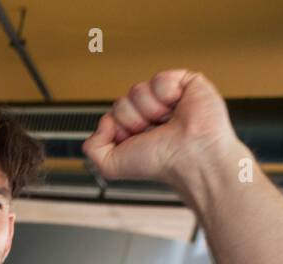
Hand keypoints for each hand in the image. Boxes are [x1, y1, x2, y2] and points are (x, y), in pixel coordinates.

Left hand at [82, 70, 239, 187]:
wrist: (190, 155)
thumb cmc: (159, 163)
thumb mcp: (111, 165)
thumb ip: (92, 147)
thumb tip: (103, 123)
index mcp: (135, 131)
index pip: (111, 116)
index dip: (118, 128)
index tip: (134, 140)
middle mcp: (150, 115)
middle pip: (121, 102)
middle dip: (131, 119)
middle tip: (151, 131)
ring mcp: (167, 99)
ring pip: (137, 90)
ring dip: (148, 109)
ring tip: (165, 121)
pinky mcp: (185, 84)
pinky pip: (159, 79)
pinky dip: (165, 94)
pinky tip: (176, 107)